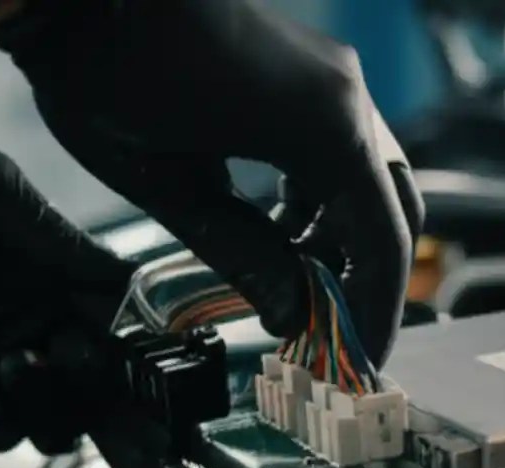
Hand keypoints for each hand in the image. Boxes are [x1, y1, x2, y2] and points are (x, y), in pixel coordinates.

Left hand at [0, 0, 424, 367]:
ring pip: (374, 176)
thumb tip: (291, 313)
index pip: (383, 238)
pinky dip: (327, 199)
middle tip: (338, 332)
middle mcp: (345, 97)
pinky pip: (342, 147)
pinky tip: (283, 231)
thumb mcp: (169, 184)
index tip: (365, 358)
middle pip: (396, 206)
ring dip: (349, 236)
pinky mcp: (310, 72)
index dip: (379, 307)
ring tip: (301, 288)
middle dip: (373, 275)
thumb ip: (240, 252)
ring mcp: (332, 77)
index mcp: (322, 127)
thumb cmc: (108, 76)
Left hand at [0, 55, 132, 452]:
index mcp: (48, 274)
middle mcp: (24, 320)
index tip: (163, 398)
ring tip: (28, 375)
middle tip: (140, 453)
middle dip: (119, 423)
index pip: (113, 330)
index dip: (140, 369)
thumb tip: (126, 277)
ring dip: (54, 417)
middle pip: (90, 389)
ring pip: (41, 415)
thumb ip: (50, 236)